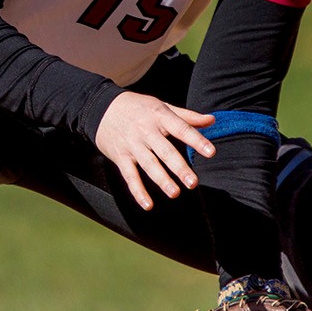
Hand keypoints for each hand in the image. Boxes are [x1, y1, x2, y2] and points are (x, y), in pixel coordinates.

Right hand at [95, 93, 214, 209]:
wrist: (100, 107)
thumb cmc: (138, 107)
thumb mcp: (161, 106)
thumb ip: (187, 116)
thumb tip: (212, 120)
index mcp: (159, 116)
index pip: (181, 128)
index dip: (196, 140)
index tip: (211, 152)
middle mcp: (146, 131)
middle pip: (165, 151)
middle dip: (179, 167)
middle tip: (193, 182)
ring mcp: (132, 145)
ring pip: (148, 165)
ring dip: (161, 180)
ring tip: (175, 193)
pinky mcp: (120, 157)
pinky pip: (129, 176)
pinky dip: (137, 191)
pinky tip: (147, 204)